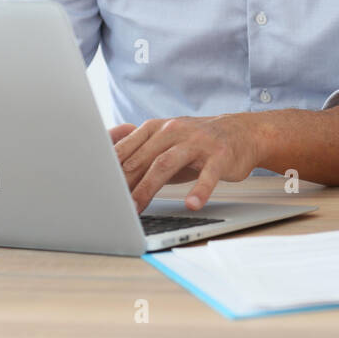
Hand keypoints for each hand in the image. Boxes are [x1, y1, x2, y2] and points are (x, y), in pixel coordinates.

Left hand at [109, 114, 263, 212]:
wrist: (242, 132)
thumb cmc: (198, 142)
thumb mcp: (165, 142)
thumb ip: (138, 153)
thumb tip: (105, 171)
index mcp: (156, 128)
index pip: (126, 150)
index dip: (109, 171)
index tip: (95, 190)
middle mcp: (174, 130)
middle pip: (142, 158)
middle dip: (123, 184)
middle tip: (109, 206)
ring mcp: (197, 142)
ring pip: (166, 164)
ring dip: (148, 188)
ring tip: (136, 209)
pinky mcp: (220, 154)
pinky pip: (208, 174)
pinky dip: (199, 190)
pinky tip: (192, 204)